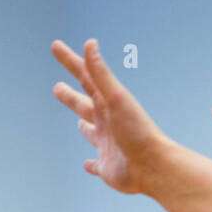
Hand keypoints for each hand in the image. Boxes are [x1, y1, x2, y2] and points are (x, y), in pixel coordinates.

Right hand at [50, 38, 172, 195]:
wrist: (155, 167)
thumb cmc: (137, 131)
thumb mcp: (116, 99)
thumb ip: (100, 74)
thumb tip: (89, 43)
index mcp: (108, 103)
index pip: (85, 77)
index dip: (70, 61)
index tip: (56, 46)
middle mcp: (107, 122)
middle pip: (84, 105)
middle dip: (70, 97)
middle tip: (57, 87)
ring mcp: (108, 145)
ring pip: (92, 133)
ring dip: (85, 127)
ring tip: (78, 123)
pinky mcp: (108, 169)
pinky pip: (97, 165)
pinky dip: (91, 165)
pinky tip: (88, 165)